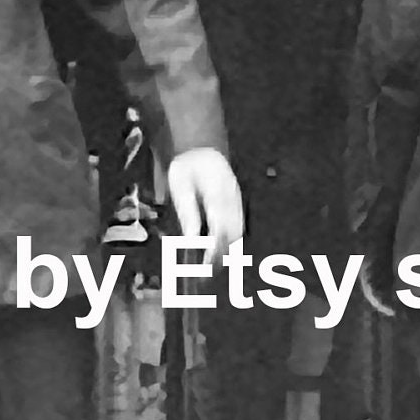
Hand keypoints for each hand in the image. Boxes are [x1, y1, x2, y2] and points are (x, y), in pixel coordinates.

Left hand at [164, 147, 245, 263]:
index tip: (206, 265)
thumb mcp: (179, 187)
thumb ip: (187, 212)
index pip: (219, 229)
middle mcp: (231, 199)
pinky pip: (240, 222)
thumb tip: (192, 238)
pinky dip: (233, 237)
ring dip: (230, 247)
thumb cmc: (187, 166)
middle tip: (209, 271)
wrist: (201, 147)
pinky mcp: (237, 200)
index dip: (214, 250)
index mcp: (216, 195)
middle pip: (234, 233)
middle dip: (224, 253)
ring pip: (239, 229)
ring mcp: (237, 199)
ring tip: (215, 264)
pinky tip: (223, 247)